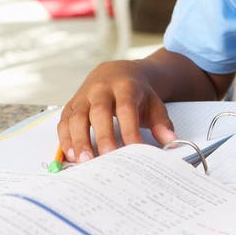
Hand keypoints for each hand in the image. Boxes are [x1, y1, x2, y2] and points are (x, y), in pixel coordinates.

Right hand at [57, 60, 175, 162]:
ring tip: (84, 162)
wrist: (115, 72)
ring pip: (77, 117)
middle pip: (99, 112)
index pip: (126, 109)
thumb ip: (161, 122)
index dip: (129, 130)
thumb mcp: (153, 102)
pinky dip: (65, 139)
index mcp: (125, 86)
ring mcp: (83, 96)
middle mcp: (101, 89)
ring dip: (79, 140)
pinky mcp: (71, 105)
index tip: (135, 150)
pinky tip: (70, 156)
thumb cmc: (135, 91)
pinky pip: (64, 121)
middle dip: (102, 136)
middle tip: (106, 159)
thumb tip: (171, 142)